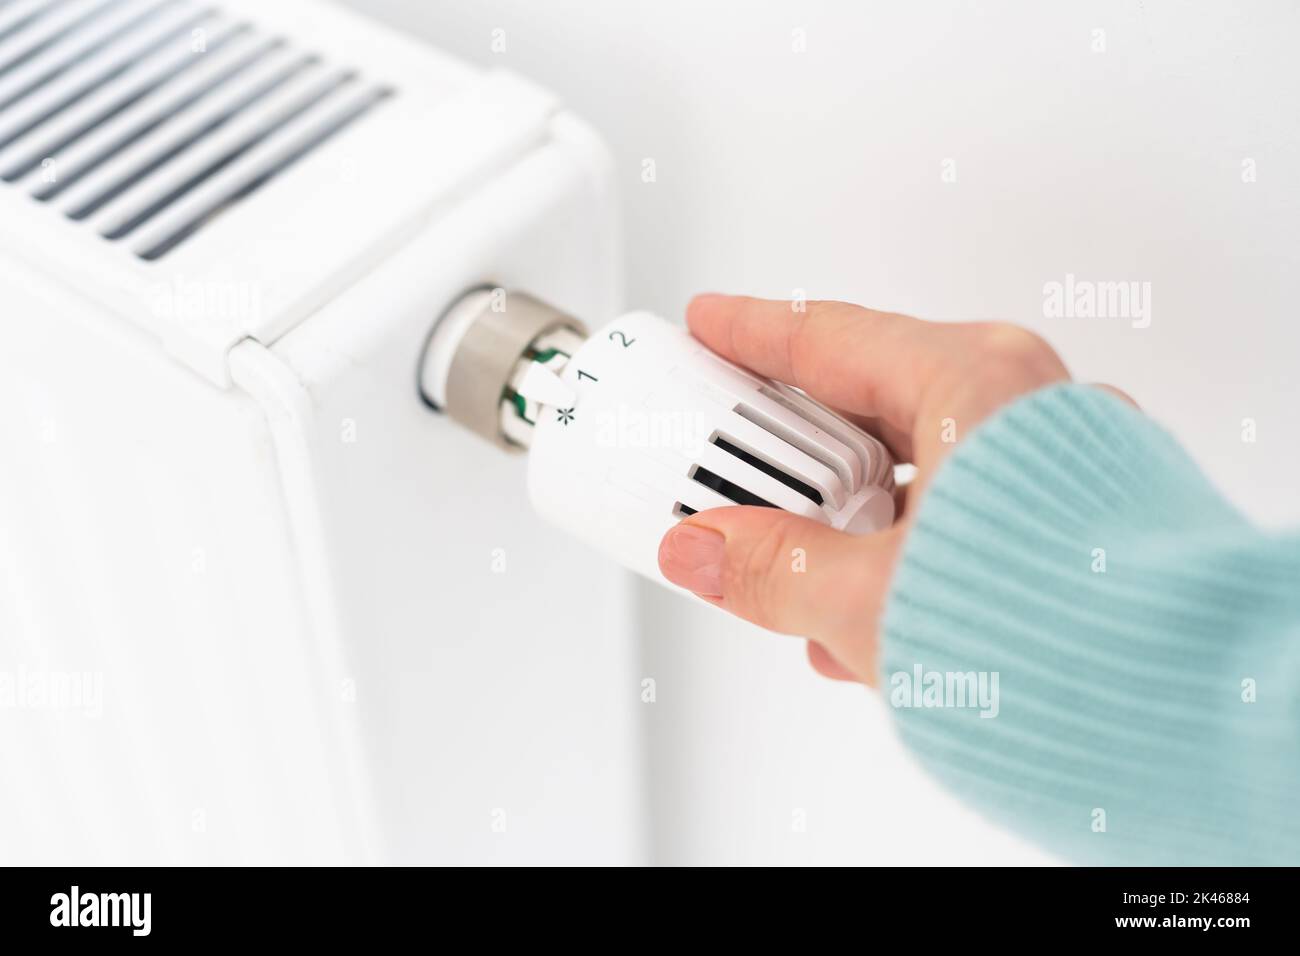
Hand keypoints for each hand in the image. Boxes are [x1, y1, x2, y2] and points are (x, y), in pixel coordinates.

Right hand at [656, 294, 1083, 684]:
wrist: (1183, 706)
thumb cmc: (1064, 631)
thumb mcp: (869, 600)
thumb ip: (770, 570)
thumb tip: (705, 549)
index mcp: (978, 382)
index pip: (832, 337)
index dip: (754, 333)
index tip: (712, 323)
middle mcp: (1028, 407)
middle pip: (875, 403)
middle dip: (795, 445)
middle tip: (730, 453)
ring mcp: (1057, 467)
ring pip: (918, 468)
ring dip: (845, 517)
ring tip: (784, 562)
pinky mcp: (1071, 527)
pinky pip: (961, 515)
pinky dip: (901, 553)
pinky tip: (858, 612)